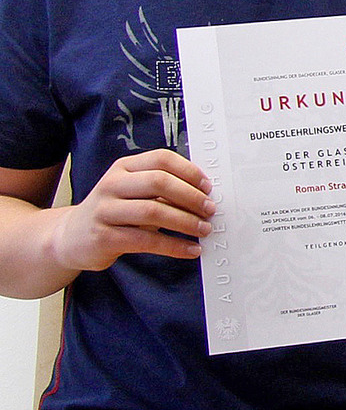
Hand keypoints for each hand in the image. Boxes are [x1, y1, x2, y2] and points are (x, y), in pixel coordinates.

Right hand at [52, 150, 214, 271]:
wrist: (71, 237)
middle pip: (159, 182)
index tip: (208, 187)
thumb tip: (204, 194)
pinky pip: (146, 241)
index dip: (189, 171)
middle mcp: (111, 185)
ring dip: (186, 222)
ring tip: (204, 230)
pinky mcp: (104, 237)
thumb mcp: (132, 191)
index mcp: (123, 167)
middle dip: (191, 197)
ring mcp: (105, 211)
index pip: (161, 159)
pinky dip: (174, 246)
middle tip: (210, 210)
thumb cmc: (114, 212)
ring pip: (153, 211)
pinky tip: (190, 250)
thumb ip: (161, 188)